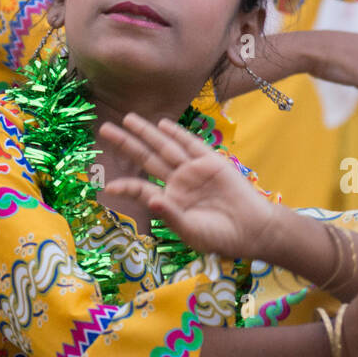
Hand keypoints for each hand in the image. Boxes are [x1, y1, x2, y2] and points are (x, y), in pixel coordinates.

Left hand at [98, 112, 275, 260]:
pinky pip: (191, 144)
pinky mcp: (211, 162)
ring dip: (147, 132)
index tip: (109, 186)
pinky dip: (177, 133)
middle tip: (104, 129)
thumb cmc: (221, 237)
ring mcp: (193, 170)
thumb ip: (171, 215)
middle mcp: (178, 182)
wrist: (253, 230)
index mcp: (170, 200)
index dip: (126, 185)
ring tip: (128, 119)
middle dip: (126, 143)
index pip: (142, 187)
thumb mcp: (191, 231)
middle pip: (147, 157)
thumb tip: (152, 200)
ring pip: (165, 146)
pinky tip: (162, 124)